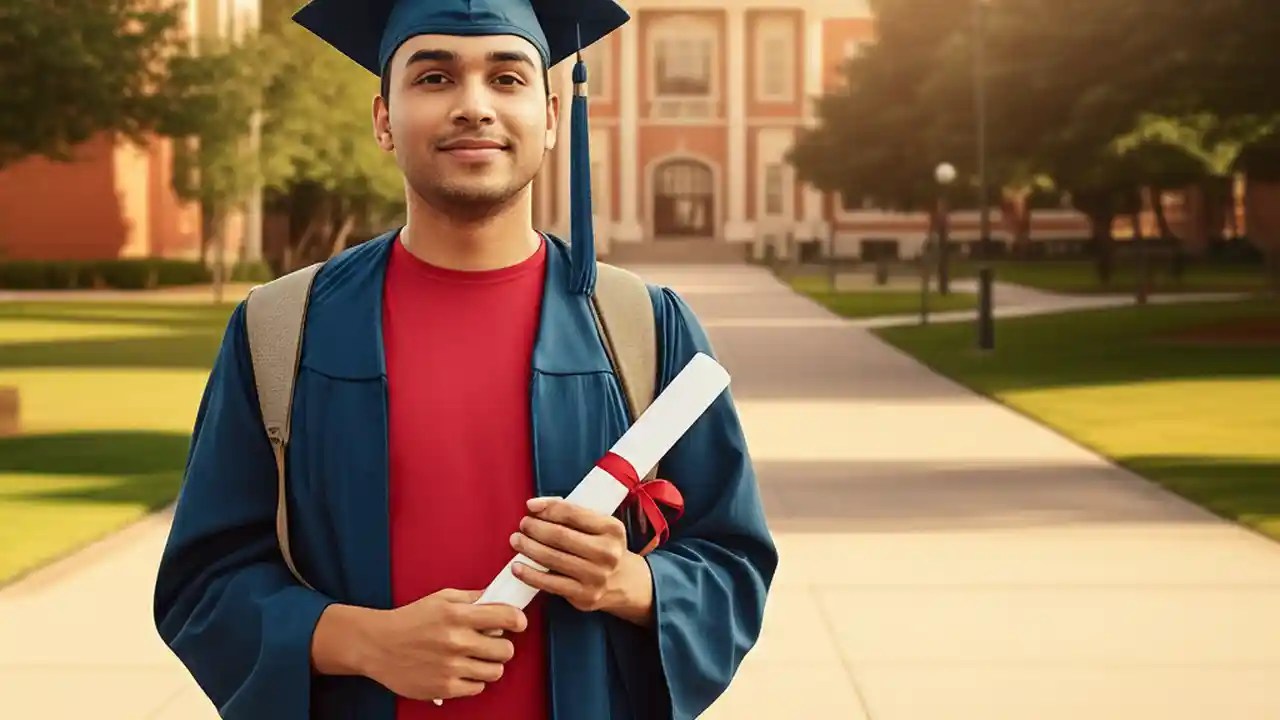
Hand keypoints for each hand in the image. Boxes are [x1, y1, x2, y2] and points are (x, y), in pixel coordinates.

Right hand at [363, 589, 526, 701]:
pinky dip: (473, 680)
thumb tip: (498, 598)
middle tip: (492, 643)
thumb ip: (471, 599)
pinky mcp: (444, 688)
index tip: (518, 623)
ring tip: (477, 658)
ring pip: (495, 671)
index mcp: (457, 615)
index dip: (518, 620)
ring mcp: (451, 667)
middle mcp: (457, 641)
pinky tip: (462, 670)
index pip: (506, 617)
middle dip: (503, 646)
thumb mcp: (441, 599)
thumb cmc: (410, 620)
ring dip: (490, 664)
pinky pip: (477, 687)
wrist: (377, 645)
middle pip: (506, 650)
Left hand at [510, 497, 653, 625]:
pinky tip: (517, 567)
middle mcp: (607, 553)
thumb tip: (536, 506)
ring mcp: (596, 576)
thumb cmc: (603, 547)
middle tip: (523, 524)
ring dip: (529, 548)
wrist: (624, 583)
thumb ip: (573, 514)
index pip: (573, 513)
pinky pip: (551, 584)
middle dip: (535, 528)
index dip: (548, 508)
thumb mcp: (600, 526)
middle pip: (560, 536)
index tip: (530, 506)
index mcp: (611, 529)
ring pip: (553, 559)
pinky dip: (530, 575)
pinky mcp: (584, 596)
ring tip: (516, 541)